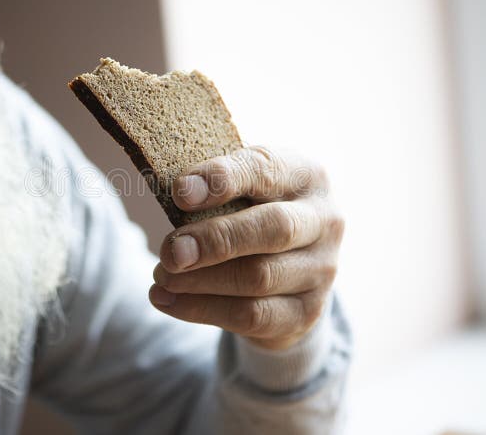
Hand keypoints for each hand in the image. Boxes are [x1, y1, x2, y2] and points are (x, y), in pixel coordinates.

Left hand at [149, 146, 342, 350]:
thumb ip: (214, 188)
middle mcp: (324, 220)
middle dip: (215, 240)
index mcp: (305, 175)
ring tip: (161, 276)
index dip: (222, 180)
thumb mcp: (241, 187)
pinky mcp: (307, 311)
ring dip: (200, 280)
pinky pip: (252, 315)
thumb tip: (179, 195)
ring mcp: (321, 269)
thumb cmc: (252, 212)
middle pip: (273, 229)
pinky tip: (167, 301)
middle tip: (170, 251)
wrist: (290, 266)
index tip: (179, 192)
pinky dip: (202, 309)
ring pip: (259, 277)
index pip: (265, 170)